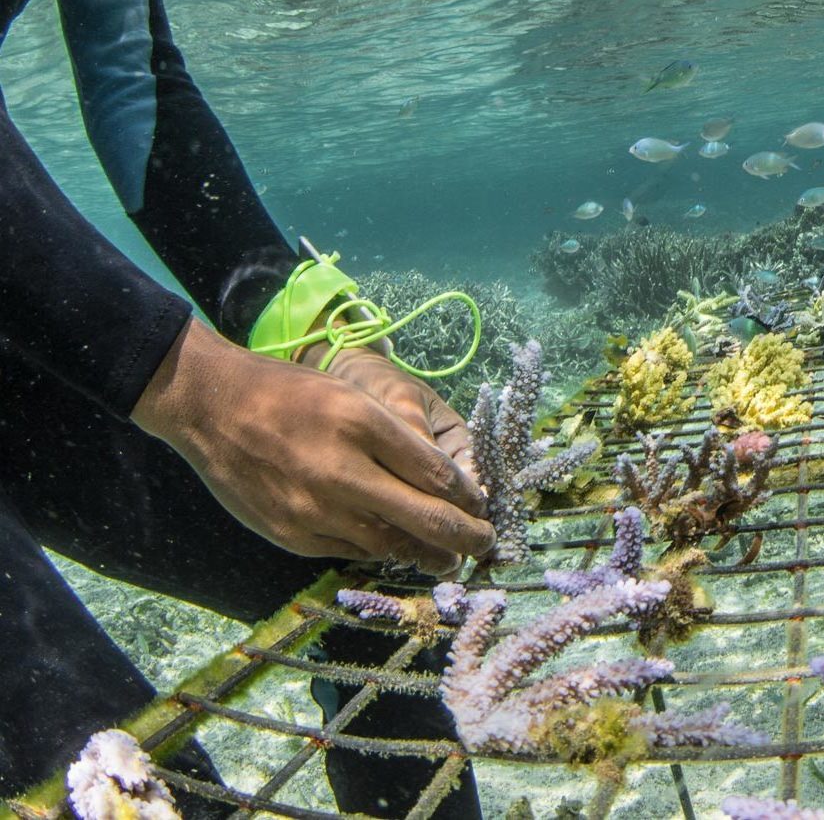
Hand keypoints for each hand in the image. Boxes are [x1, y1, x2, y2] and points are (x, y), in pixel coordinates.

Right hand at [131, 319, 494, 574]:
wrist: (211, 407)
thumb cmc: (290, 393)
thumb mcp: (352, 397)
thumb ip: (397, 437)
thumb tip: (445, 481)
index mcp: (362, 422)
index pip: (437, 474)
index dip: (469, 496)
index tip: (482, 503)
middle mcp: (343, 470)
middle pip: (426, 519)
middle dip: (466, 537)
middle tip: (485, 542)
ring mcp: (315, 510)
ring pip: (391, 547)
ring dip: (427, 555)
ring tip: (448, 557)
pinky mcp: (293, 536)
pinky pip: (351, 552)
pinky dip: (378, 551)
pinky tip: (394, 547)